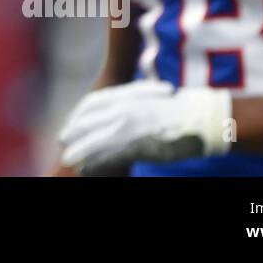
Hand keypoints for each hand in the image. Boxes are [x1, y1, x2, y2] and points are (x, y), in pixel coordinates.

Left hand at [58, 79, 231, 173]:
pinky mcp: (135, 145)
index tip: (71, 125)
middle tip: (64, 142)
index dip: (78, 116)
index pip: (91, 104)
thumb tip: (111, 114)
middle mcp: (122, 109)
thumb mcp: (145, 98)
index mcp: (124, 96)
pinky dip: (95, 161)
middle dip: (73, 132)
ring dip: (79, 151)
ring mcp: (128, 127)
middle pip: (87, 122)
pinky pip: (108, 155)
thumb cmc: (176, 109)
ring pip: (93, 141)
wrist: (198, 117)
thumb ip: (126, 104)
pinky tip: (87, 167)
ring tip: (70, 159)